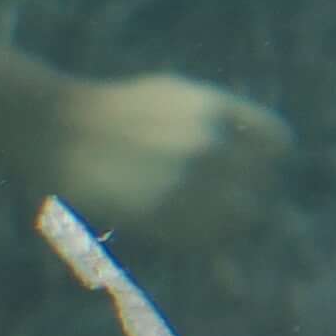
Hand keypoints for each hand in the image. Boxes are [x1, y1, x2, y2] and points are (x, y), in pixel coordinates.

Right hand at [44, 74, 291, 246]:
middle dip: (246, 193)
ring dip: (227, 222)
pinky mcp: (161, 215)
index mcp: (214, 109)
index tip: (250, 168)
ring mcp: (186, 181)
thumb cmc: (116, 111)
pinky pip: (205, 240)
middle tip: (220, 197)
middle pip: (263, 185)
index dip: (268, 161)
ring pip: (240, 218)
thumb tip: (262, 152)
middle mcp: (207, 143)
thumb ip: (220, 119)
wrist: (57, 127)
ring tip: (199, 215)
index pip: (278, 145)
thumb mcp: (173, 96)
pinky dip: (201, 240)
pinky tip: (178, 225)